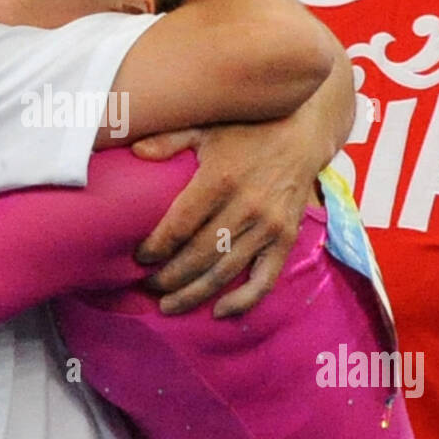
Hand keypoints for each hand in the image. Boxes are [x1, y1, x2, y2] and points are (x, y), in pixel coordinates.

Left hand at [132, 118, 319, 316]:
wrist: (303, 130)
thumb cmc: (248, 128)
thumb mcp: (207, 126)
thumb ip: (170, 139)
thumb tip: (135, 150)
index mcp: (220, 179)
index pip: (179, 225)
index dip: (156, 247)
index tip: (139, 257)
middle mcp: (245, 207)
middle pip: (198, 255)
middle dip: (168, 277)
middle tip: (148, 286)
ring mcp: (268, 226)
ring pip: (224, 271)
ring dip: (194, 293)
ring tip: (169, 306)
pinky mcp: (286, 238)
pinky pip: (265, 278)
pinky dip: (243, 300)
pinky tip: (219, 312)